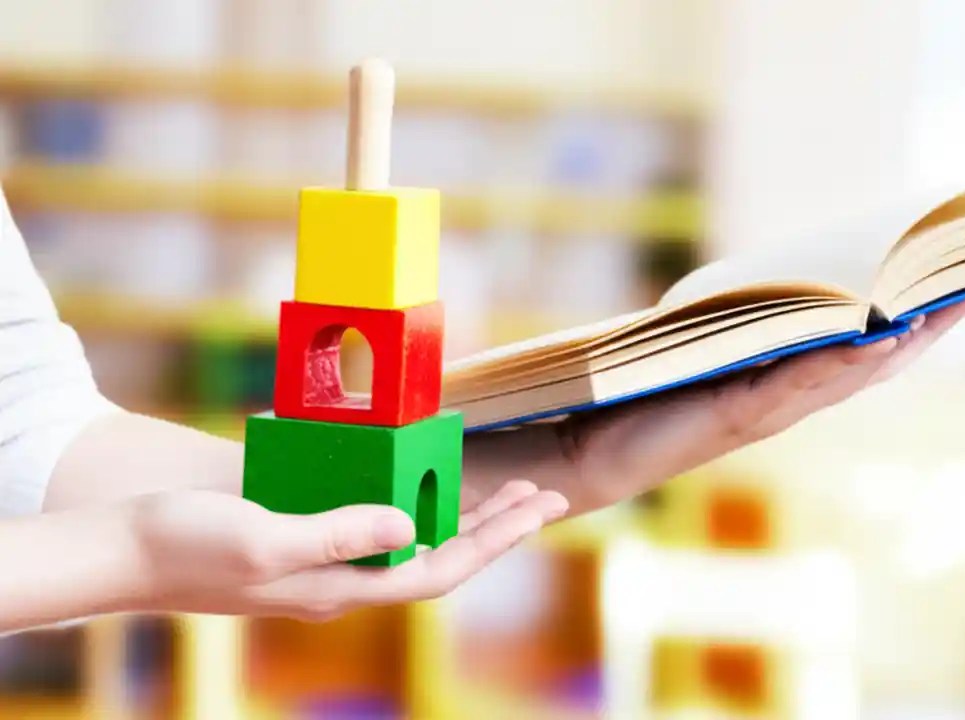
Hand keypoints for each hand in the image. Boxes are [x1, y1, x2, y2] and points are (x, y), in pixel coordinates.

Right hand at [123, 480, 565, 620]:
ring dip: (461, 512)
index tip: (536, 511)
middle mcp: (342, 578)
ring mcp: (324, 558)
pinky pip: (376, 520)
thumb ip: (337, 534)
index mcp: (340, 586)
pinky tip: (426, 477)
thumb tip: (411, 524)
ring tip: (506, 487)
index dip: (491, 543)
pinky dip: (413, 498)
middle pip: (437, 555)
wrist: (124, 549)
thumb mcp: (264, 539)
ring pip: (413, 539)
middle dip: (495, 527)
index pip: (437, 571)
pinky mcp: (304, 534)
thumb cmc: (186, 546)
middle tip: (545, 496)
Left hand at [462, 296, 964, 515]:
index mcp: (780, 384)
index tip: (956, 288)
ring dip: (898, 345)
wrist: (589, 445)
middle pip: (870, 364)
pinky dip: (838, 363)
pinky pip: (797, 384)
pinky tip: (874, 338)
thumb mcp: (701, 347)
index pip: (859, 353)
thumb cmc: (641, 395)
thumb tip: (774, 280)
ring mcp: (764, 410)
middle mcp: (783, 401)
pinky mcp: (734, 413)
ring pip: (846, 375)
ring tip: (944, 307)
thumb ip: (741, 326)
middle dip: (925, 329)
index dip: (911, 326)